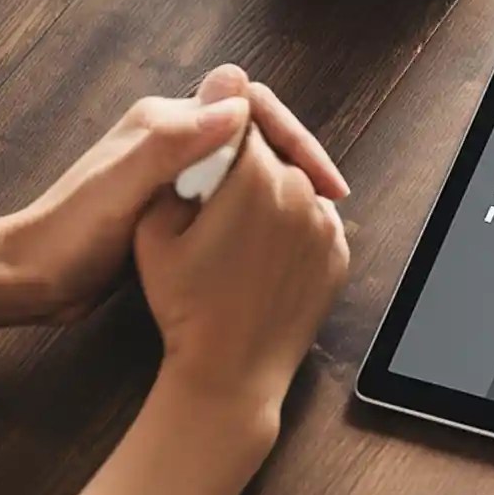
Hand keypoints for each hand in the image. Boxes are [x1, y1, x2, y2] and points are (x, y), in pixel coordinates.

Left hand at [0, 65, 348, 324]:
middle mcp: (176, 135)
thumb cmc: (72, 235)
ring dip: (287, 182)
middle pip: (256, 131)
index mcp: (167, 121)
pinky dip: (266, 206)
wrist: (36, 278)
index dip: (294, 138)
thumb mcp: (125, 188)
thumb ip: (175, 142)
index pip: (249, 106)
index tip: (323, 180)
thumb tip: (237, 101)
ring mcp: (177, 167)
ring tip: (317, 214)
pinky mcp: (179, 199)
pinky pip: (237, 191)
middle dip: (300, 160)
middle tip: (331, 198)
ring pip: (251, 162)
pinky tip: (280, 232)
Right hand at [135, 124, 348, 430]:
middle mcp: (302, 194)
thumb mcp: (153, 232)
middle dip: (249, 164)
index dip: (221, 132)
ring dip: (276, 194)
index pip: (242, 125)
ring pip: (301, 187)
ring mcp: (327, 227)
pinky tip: (266, 249)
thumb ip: (173, 171)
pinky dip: (296, 225)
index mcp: (255, 178)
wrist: (232, 369)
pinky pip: (317, 222)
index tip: (207, 150)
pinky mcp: (340, 254)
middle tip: (219, 193)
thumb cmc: (187, 304)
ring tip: (242, 226)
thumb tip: (192, 139)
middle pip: (276, 154)